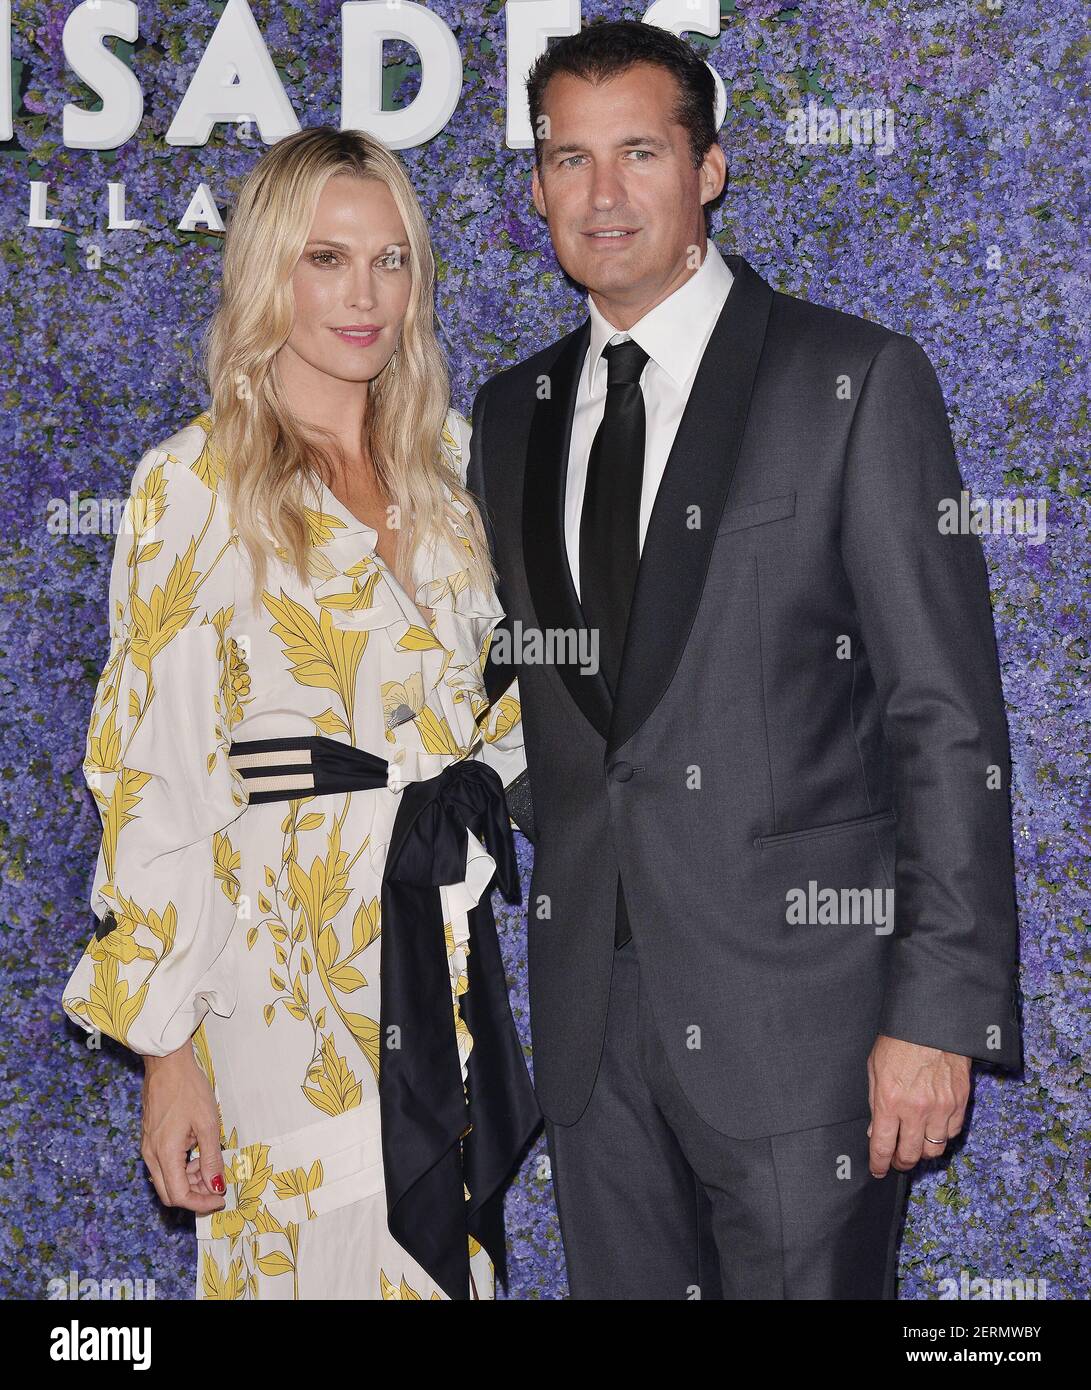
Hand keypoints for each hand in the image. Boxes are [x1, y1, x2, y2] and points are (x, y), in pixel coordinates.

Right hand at [141, 1042, 226, 1213]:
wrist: (167, 1064)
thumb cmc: (188, 1089)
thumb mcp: (207, 1124)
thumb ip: (211, 1158)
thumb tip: (217, 1186)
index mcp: (164, 1154)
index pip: (179, 1195)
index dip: (201, 1202)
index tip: (220, 1198)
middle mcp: (151, 1155)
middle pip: (169, 1193)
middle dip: (195, 1195)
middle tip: (217, 1186)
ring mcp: (148, 1147)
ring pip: (166, 1180)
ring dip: (189, 1180)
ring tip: (210, 1164)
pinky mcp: (150, 1139)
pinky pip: (164, 1165)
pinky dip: (182, 1167)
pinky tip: (198, 1153)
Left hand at [866, 1034, 970, 1177]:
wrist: (931, 1022)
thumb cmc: (899, 1041)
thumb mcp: (875, 1069)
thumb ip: (875, 1103)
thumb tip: (876, 1131)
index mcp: (889, 1100)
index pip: (883, 1145)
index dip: (879, 1164)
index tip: (878, 1170)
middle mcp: (915, 1109)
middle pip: (910, 1155)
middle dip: (901, 1163)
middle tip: (897, 1161)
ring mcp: (941, 1107)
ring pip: (934, 1149)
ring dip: (923, 1151)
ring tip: (915, 1145)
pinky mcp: (960, 1102)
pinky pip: (952, 1132)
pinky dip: (941, 1135)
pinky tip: (933, 1128)